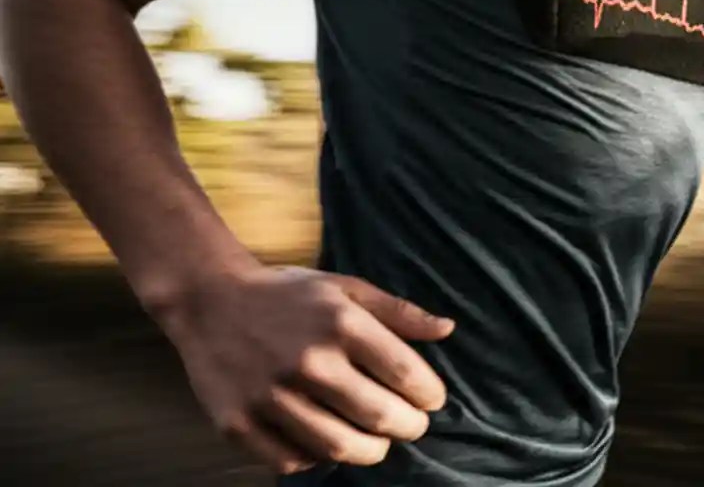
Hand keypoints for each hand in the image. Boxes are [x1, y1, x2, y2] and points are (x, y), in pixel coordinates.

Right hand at [157, 264, 454, 474]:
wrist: (208, 300)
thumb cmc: (288, 295)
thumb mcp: (345, 288)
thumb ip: (399, 311)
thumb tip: (449, 329)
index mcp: (340, 324)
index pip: (406, 373)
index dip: (429, 394)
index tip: (433, 400)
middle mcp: (308, 361)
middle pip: (379, 416)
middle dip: (409, 427)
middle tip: (413, 425)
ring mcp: (270, 396)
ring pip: (340, 447)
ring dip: (371, 451)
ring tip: (378, 442)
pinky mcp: (238, 423)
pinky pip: (292, 460)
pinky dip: (317, 459)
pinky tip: (328, 443)